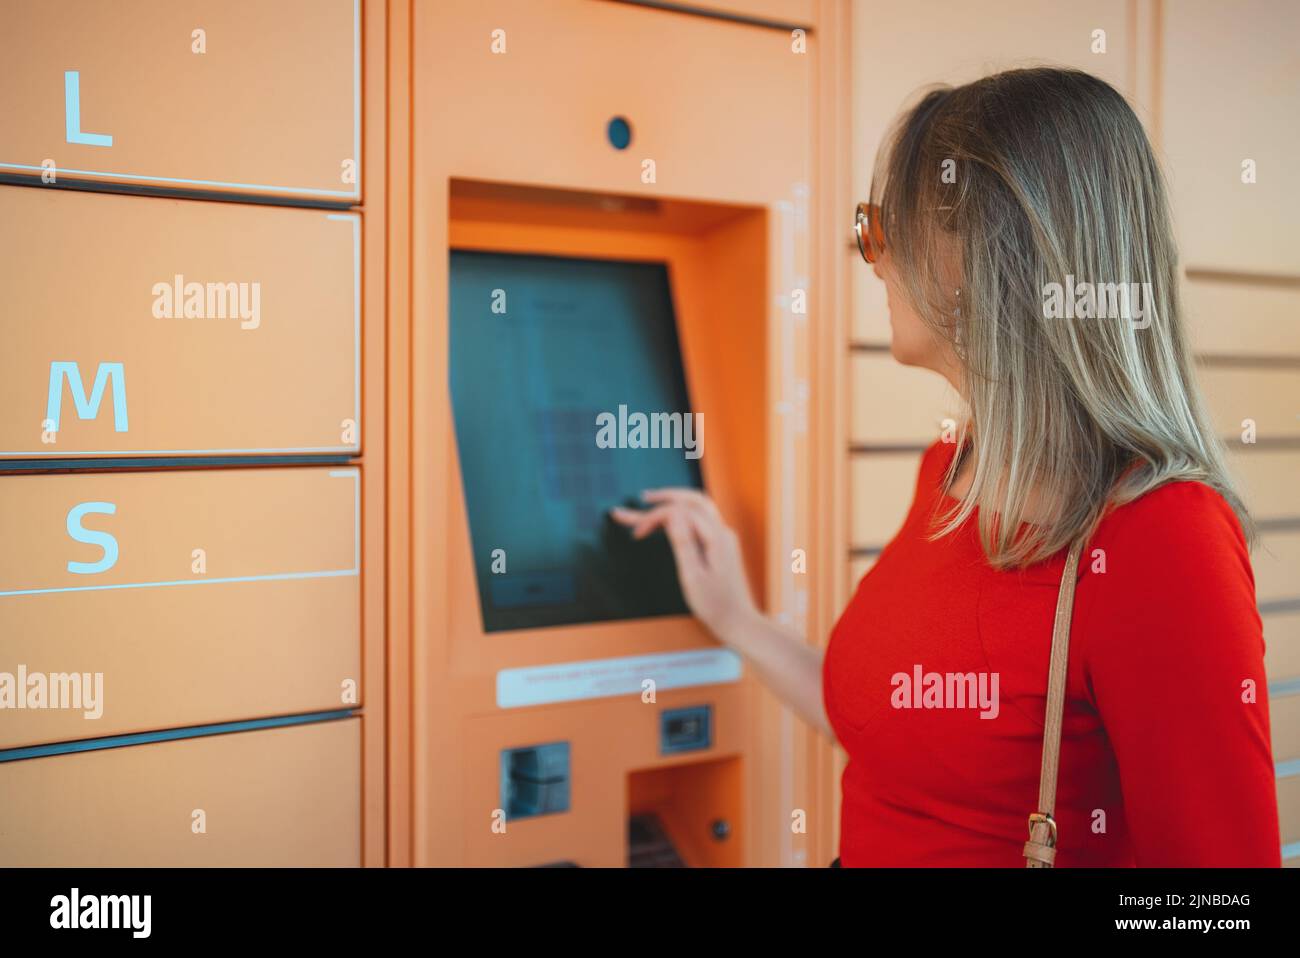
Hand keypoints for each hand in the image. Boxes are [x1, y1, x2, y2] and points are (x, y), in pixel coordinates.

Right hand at [610, 488, 757, 641]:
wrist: (738, 622)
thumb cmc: (715, 605)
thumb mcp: (693, 576)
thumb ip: (682, 542)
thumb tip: (671, 514)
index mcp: (716, 538)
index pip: (681, 512)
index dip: (656, 517)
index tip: (636, 532)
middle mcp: (722, 532)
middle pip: (694, 501)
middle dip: (667, 497)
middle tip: (643, 497)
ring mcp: (723, 537)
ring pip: (698, 508)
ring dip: (676, 502)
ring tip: (652, 501)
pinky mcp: (720, 545)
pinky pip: (700, 521)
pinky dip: (682, 515)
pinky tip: (670, 518)